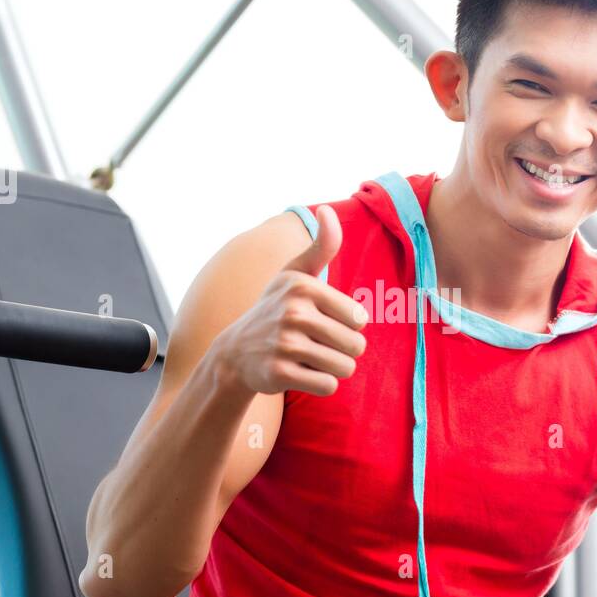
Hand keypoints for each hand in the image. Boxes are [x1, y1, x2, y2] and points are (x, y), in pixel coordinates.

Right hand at [219, 205, 368, 396]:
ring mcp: (285, 344)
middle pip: (356, 346)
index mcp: (303, 286)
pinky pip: (328, 386)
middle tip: (315, 344)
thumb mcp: (295, 274)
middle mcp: (293, 312)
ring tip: (308, 358)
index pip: (360, 319)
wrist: (235, 352)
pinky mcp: (280, 373)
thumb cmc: (275, 309)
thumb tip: (327, 210)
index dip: (346, 326)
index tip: (321, 321)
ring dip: (332, 368)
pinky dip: (319, 384)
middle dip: (342, 351)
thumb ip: (321, 245)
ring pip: (345, 368)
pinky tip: (300, 373)